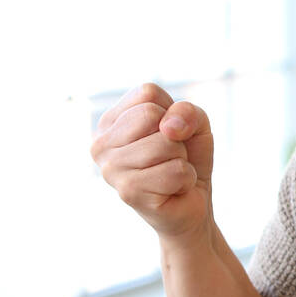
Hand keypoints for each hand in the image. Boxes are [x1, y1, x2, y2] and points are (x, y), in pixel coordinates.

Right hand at [89, 82, 214, 242]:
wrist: (192, 203)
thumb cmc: (188, 158)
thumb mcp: (194, 124)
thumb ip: (187, 111)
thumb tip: (169, 127)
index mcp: (110, 122)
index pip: (147, 93)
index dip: (171, 112)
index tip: (167, 134)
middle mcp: (101, 144)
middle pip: (151, 115)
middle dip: (176, 137)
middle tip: (171, 157)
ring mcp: (111, 169)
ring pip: (166, 144)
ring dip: (182, 160)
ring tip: (171, 173)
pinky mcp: (128, 192)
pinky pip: (176, 171)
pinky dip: (186, 179)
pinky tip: (172, 190)